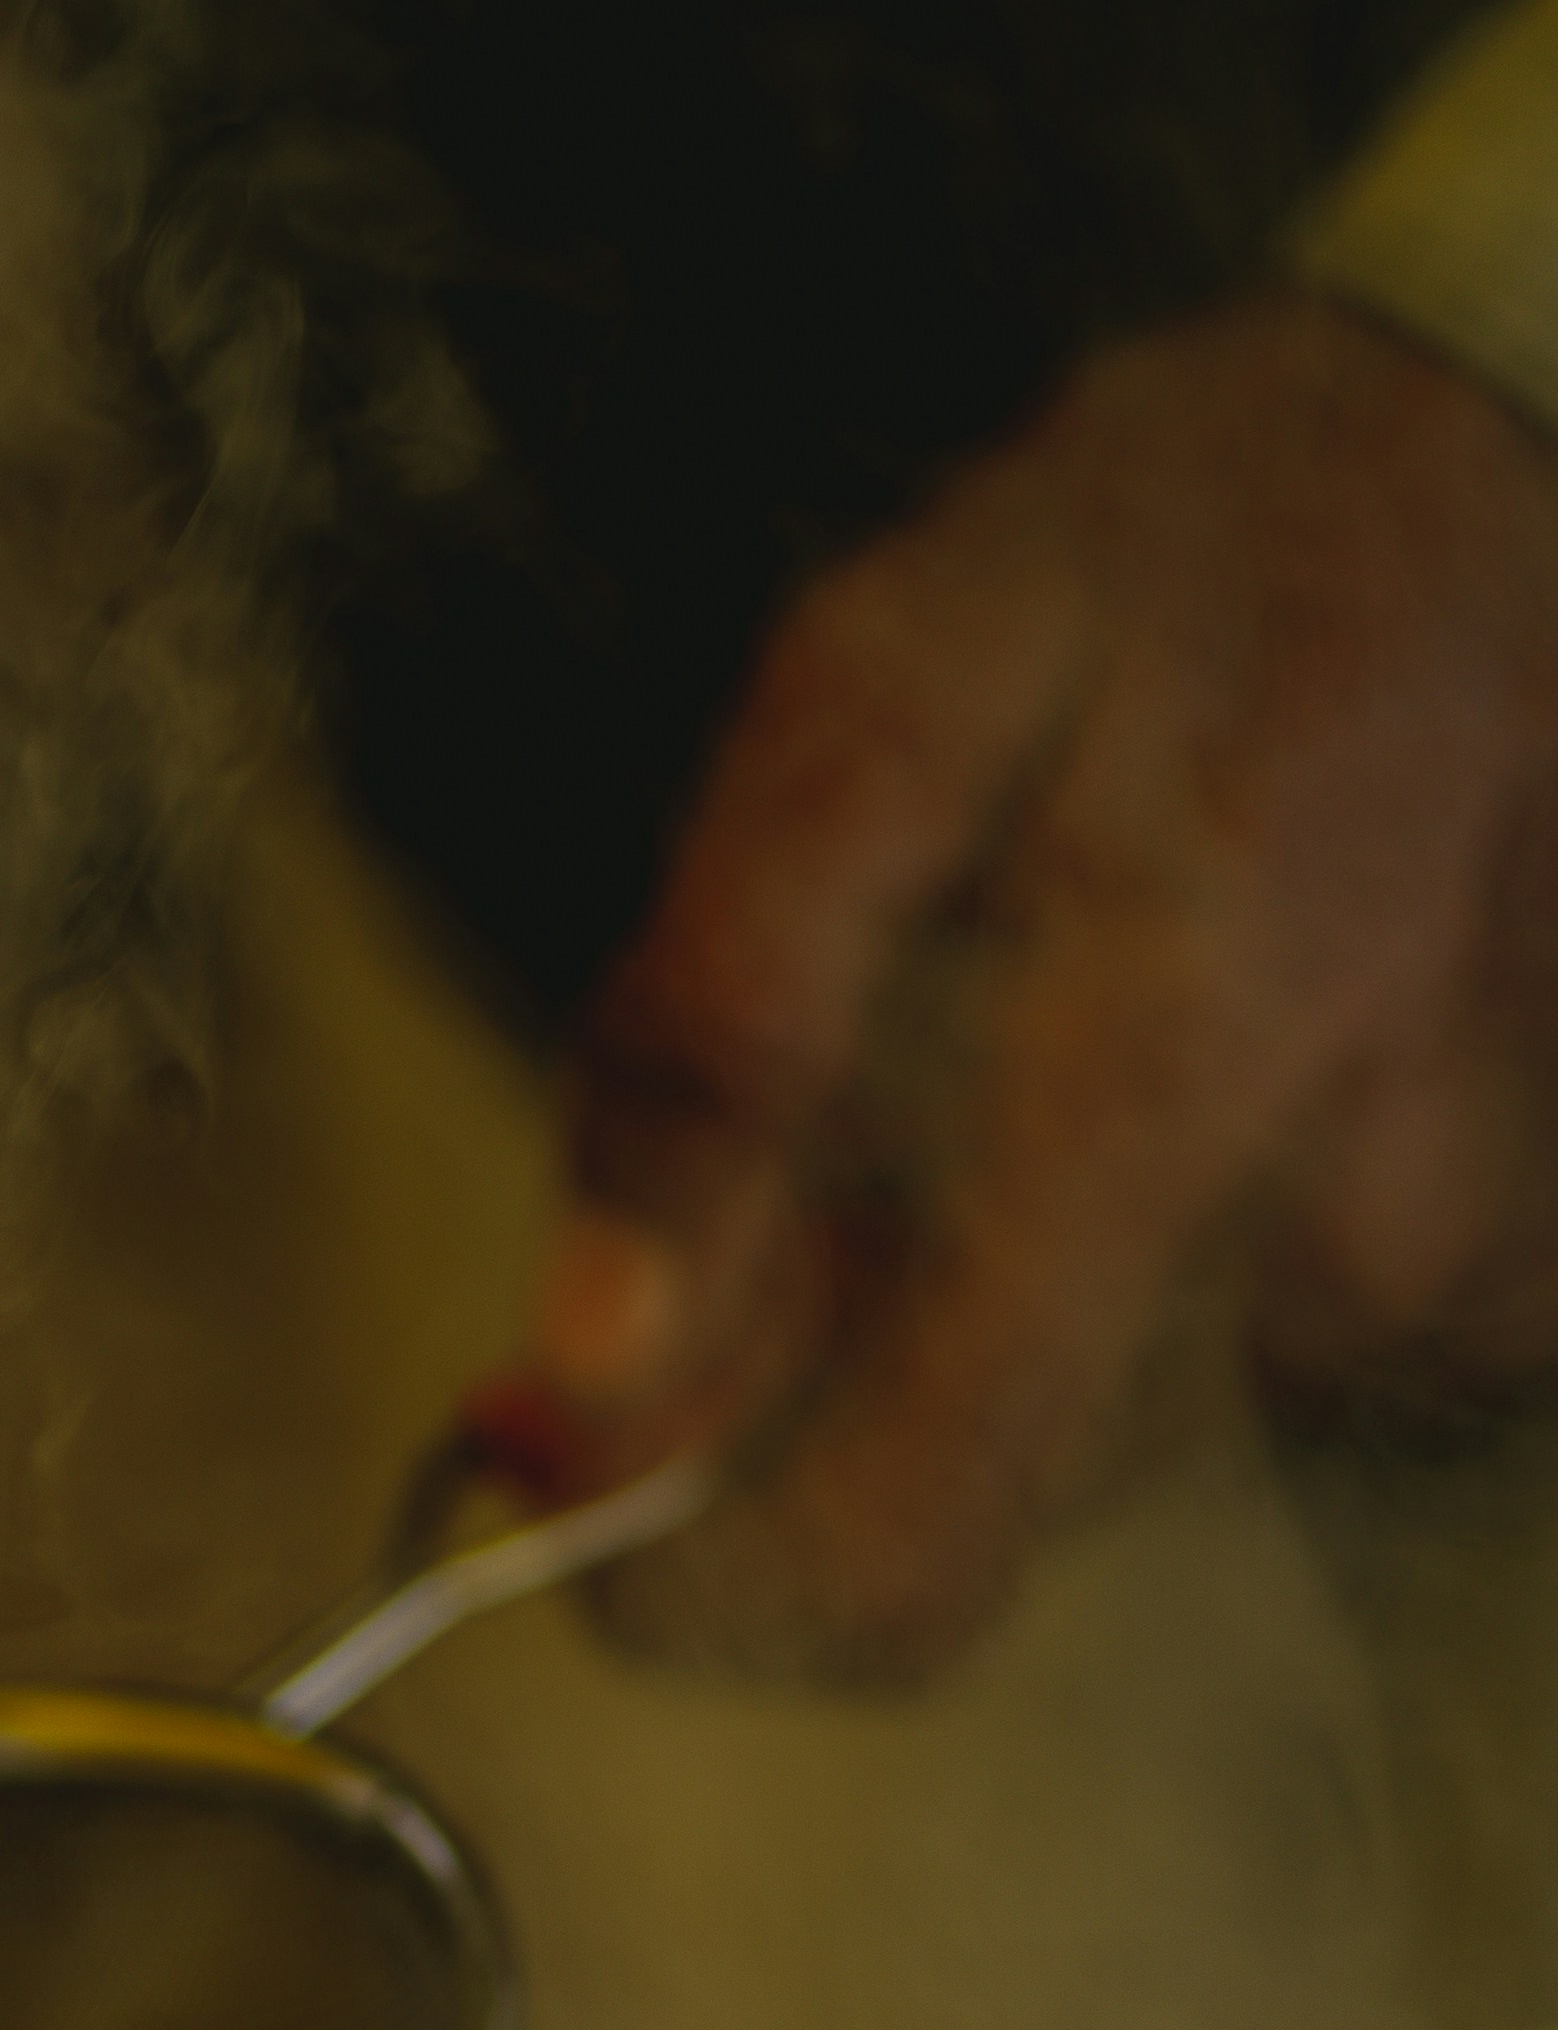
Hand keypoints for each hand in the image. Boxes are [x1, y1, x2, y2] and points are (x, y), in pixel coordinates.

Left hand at [519, 291, 1557, 1674]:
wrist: (1524, 440)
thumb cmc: (1176, 550)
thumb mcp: (875, 689)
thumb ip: (720, 1028)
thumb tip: (593, 1357)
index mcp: (1161, 1076)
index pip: (907, 1536)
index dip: (699, 1589)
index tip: (566, 1485)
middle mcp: (1336, 1218)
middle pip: (978, 1508)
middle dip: (828, 1379)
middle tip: (818, 1134)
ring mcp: (1448, 1263)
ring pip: (1098, 1432)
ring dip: (985, 1289)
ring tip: (1026, 1020)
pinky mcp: (1510, 1273)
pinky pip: (1237, 1355)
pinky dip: (1140, 1247)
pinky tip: (1173, 1043)